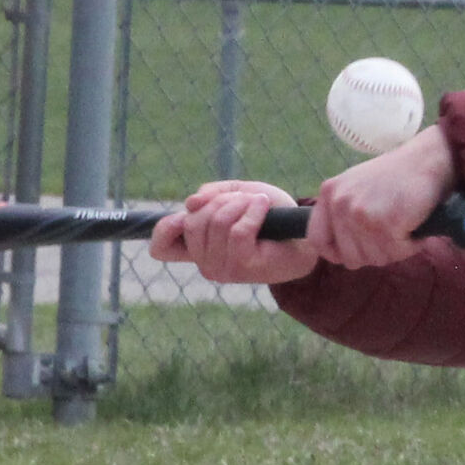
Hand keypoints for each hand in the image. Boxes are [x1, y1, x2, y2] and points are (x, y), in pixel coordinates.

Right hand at [150, 181, 319, 285]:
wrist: (303, 237)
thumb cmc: (269, 217)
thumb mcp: (236, 195)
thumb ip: (211, 195)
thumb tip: (190, 203)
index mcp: (198, 249)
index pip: (161, 248)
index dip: (166, 227)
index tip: (192, 208)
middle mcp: (205, 264)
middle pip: (193, 221)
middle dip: (220, 200)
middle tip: (244, 200)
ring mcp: (222, 269)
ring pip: (216, 222)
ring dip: (240, 203)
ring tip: (258, 204)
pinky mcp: (242, 267)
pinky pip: (237, 230)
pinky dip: (252, 211)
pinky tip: (263, 207)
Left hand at [307, 124, 457, 269]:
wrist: (428, 159)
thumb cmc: (398, 177)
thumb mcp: (357, 189)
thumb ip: (342, 215)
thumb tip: (339, 254)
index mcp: (329, 193)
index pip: (317, 241)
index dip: (338, 254)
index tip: (357, 252)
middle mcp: (340, 202)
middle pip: (350, 258)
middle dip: (376, 252)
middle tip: (393, 232)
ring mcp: (361, 213)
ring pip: (375, 258)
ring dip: (396, 248)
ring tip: (404, 224)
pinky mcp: (384, 222)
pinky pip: (397, 252)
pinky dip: (411, 244)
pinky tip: (415, 224)